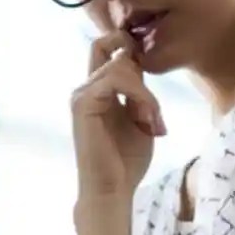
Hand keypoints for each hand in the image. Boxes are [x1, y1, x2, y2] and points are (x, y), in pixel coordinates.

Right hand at [71, 30, 164, 199]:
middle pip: (105, 45)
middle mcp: (84, 87)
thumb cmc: (126, 160)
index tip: (152, 69)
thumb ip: (138, 92)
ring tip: (153, 119)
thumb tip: (141, 67)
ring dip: (145, 90)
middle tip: (151, 99)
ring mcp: (81, 94)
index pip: (105, 49)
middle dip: (136, 60)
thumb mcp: (140, 117)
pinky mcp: (83, 104)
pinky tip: (147, 118)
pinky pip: (116, 80)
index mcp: (96, 90)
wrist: (113, 190)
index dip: (127, 46)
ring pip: (118, 65)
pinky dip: (140, 95)